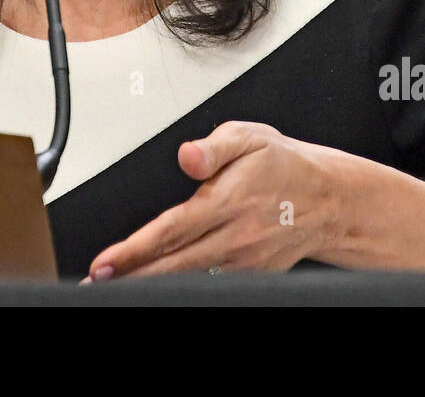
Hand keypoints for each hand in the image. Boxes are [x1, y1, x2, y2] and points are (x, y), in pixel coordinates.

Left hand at [83, 120, 353, 280]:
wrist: (329, 199)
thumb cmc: (285, 165)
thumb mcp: (250, 137)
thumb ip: (214, 146)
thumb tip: (187, 156)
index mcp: (228, 202)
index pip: (171, 231)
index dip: (134, 250)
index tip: (105, 262)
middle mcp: (234, 237)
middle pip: (172, 265)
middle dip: (131, 276)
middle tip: (95, 283)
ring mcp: (243, 261)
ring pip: (188, 279)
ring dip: (151, 284)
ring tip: (117, 287)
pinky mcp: (250, 274)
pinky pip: (209, 283)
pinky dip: (181, 285)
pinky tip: (158, 283)